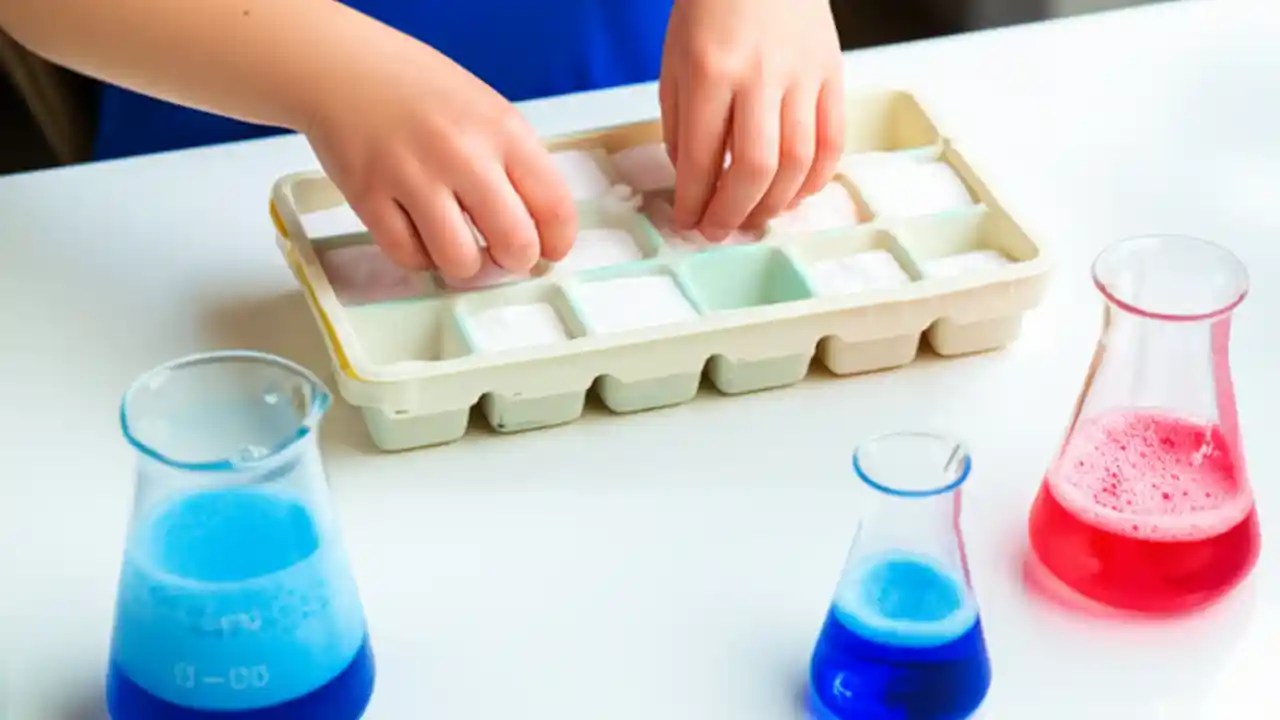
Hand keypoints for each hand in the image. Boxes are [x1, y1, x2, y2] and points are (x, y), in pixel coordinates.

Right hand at [304, 37, 575, 277]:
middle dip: (515, 261)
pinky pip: (408, 257)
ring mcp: (412, 176)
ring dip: (466, 267)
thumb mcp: (485, 110)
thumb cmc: (419, 91)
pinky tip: (421, 238)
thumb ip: (514, 162)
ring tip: (461, 250)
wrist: (342, 67)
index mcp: (502, 129)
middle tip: (504, 257)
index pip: (554, 205)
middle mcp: (462, 153)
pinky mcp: (369, 197)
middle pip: (514, 243)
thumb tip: (539, 228)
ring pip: (460, 261)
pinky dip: (420, 258)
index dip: (557, 241)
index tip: (550, 251)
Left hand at [660, 0, 844, 240]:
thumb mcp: (674, 61)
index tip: (685, 221)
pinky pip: (832, 141)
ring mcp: (802, 76)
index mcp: (710, 71)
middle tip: (719, 231)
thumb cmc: (710, 9)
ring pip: (797, 162)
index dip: (692, 201)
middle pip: (754, 168)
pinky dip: (815, 180)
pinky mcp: (832, 74)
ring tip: (754, 218)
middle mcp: (760, 76)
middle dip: (733, 213)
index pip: (700, 156)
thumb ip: (680, 123)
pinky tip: (794, 194)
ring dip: (774, 204)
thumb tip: (695, 181)